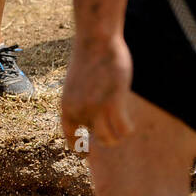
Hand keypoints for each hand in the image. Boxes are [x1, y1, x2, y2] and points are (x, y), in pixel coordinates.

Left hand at [60, 34, 133, 148]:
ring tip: (124, 129)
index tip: (87, 153)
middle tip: (115, 131)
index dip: (79, 148)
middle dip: (106, 138)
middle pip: (95, 139)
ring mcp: (95, 108)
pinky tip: (130, 123)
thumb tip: (90, 115)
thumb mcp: (77, 84)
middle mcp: (78, 111)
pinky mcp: (112, 102)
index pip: (69, 137)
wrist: (95, 41)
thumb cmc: (89, 60)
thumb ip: (81, 101)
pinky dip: (127, 129)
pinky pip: (123, 128)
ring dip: (118, 137)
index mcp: (66, 107)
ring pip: (109, 139)